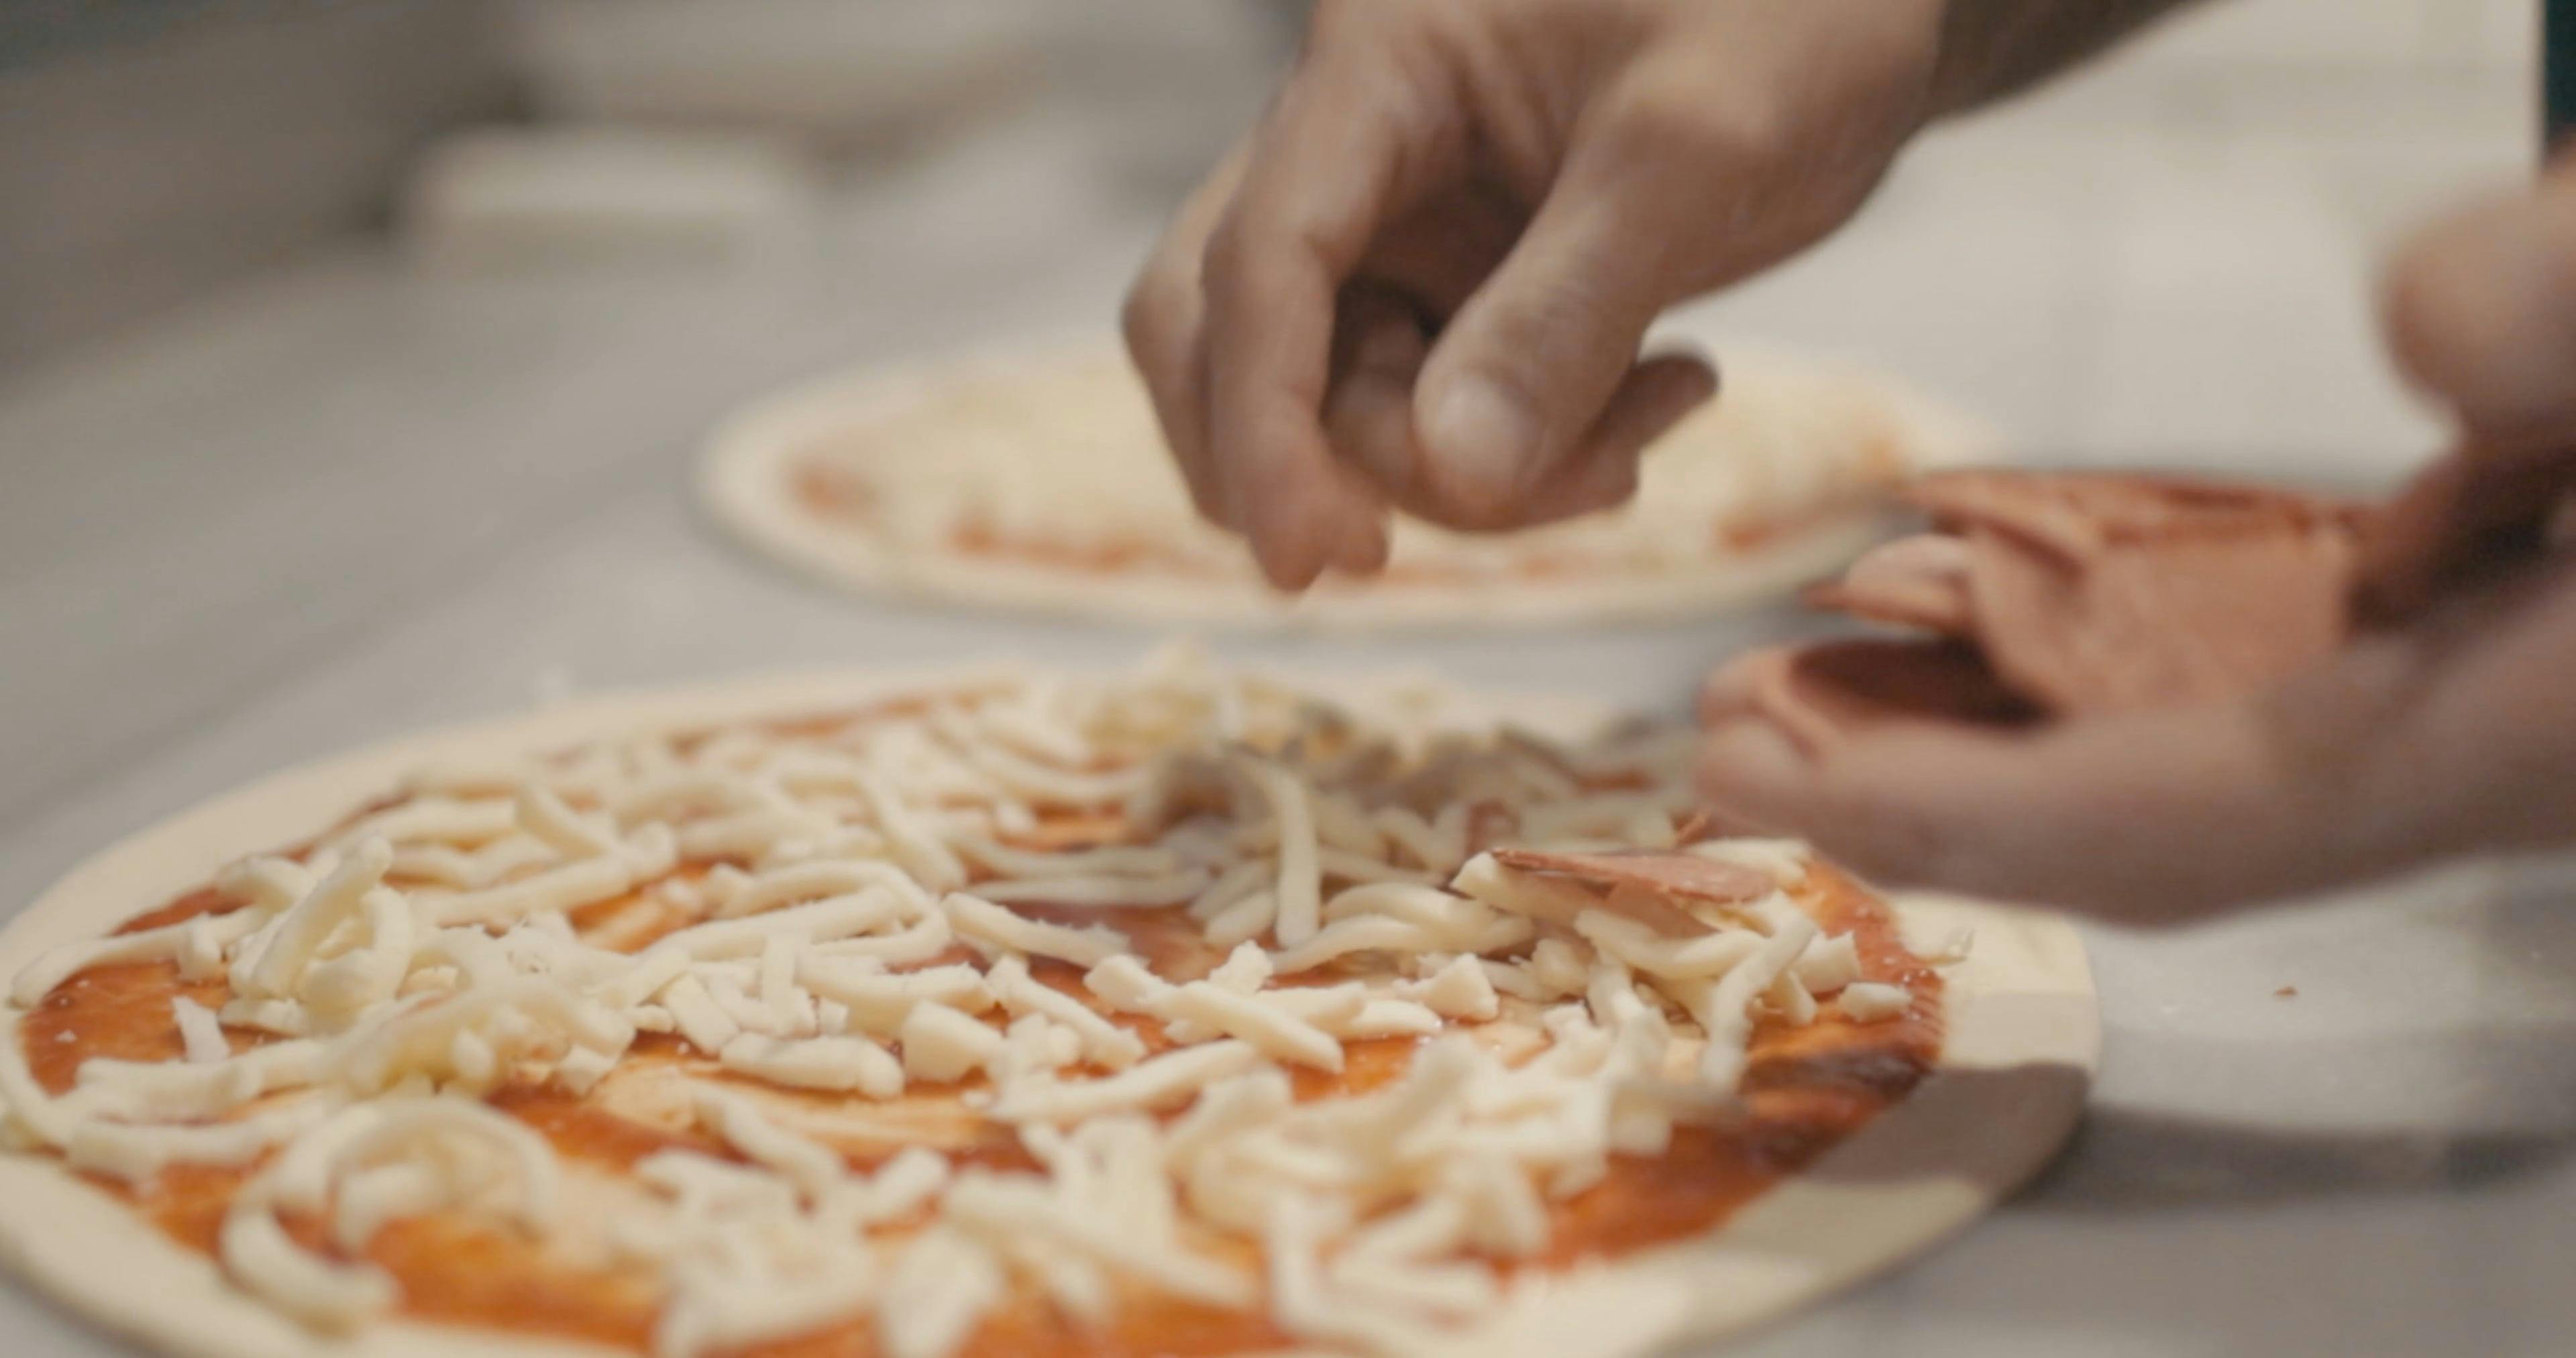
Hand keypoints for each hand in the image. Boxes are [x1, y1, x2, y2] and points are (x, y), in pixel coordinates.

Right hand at [1123, 0, 1947, 587]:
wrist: (1873, 3)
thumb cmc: (1798, 11)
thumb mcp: (1702, 149)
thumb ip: (1569, 311)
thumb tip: (1454, 475)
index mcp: (1380, 65)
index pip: (1261, 257)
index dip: (1263, 421)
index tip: (1309, 560)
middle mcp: (1359, 144)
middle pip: (1226, 329)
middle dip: (1310, 459)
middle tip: (1395, 555)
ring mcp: (1405, 222)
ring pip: (1339, 396)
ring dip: (1465, 471)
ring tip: (1655, 421)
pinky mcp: (1465, 284)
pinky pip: (1437, 411)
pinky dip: (1527, 453)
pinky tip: (1665, 396)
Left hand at [1696, 163, 2575, 922]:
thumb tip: (2423, 335)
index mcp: (2519, 724)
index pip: (2207, 819)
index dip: (1991, 821)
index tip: (1798, 790)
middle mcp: (2465, 742)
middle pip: (2150, 819)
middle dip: (1932, 797)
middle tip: (1719, 737)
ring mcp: (2445, 694)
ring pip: (2166, 753)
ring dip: (1972, 732)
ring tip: (1782, 679)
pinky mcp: (2436, 633)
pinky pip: (2216, 679)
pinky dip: (2073, 660)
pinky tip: (1957, 599)